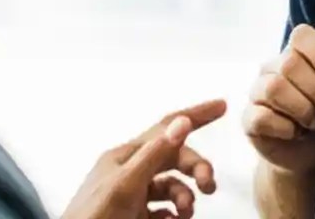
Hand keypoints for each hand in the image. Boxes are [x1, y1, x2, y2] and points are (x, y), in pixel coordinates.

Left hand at [61, 99, 226, 218]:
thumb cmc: (92, 218)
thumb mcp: (126, 184)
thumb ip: (155, 154)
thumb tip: (183, 123)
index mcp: (125, 156)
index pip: (167, 126)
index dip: (196, 114)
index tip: (221, 106)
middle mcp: (129, 171)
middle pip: (174, 159)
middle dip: (196, 169)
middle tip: (209, 185)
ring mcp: (132, 195)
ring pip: (171, 186)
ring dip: (185, 197)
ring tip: (185, 213)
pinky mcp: (134, 216)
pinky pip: (163, 210)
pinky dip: (173, 215)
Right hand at [242, 24, 314, 173]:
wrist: (308, 155)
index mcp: (298, 55)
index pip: (302, 37)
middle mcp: (274, 68)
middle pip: (290, 64)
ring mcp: (259, 92)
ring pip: (275, 88)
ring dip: (302, 109)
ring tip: (313, 122)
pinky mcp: (250, 118)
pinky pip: (262, 116)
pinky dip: (285, 127)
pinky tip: (295, 133)